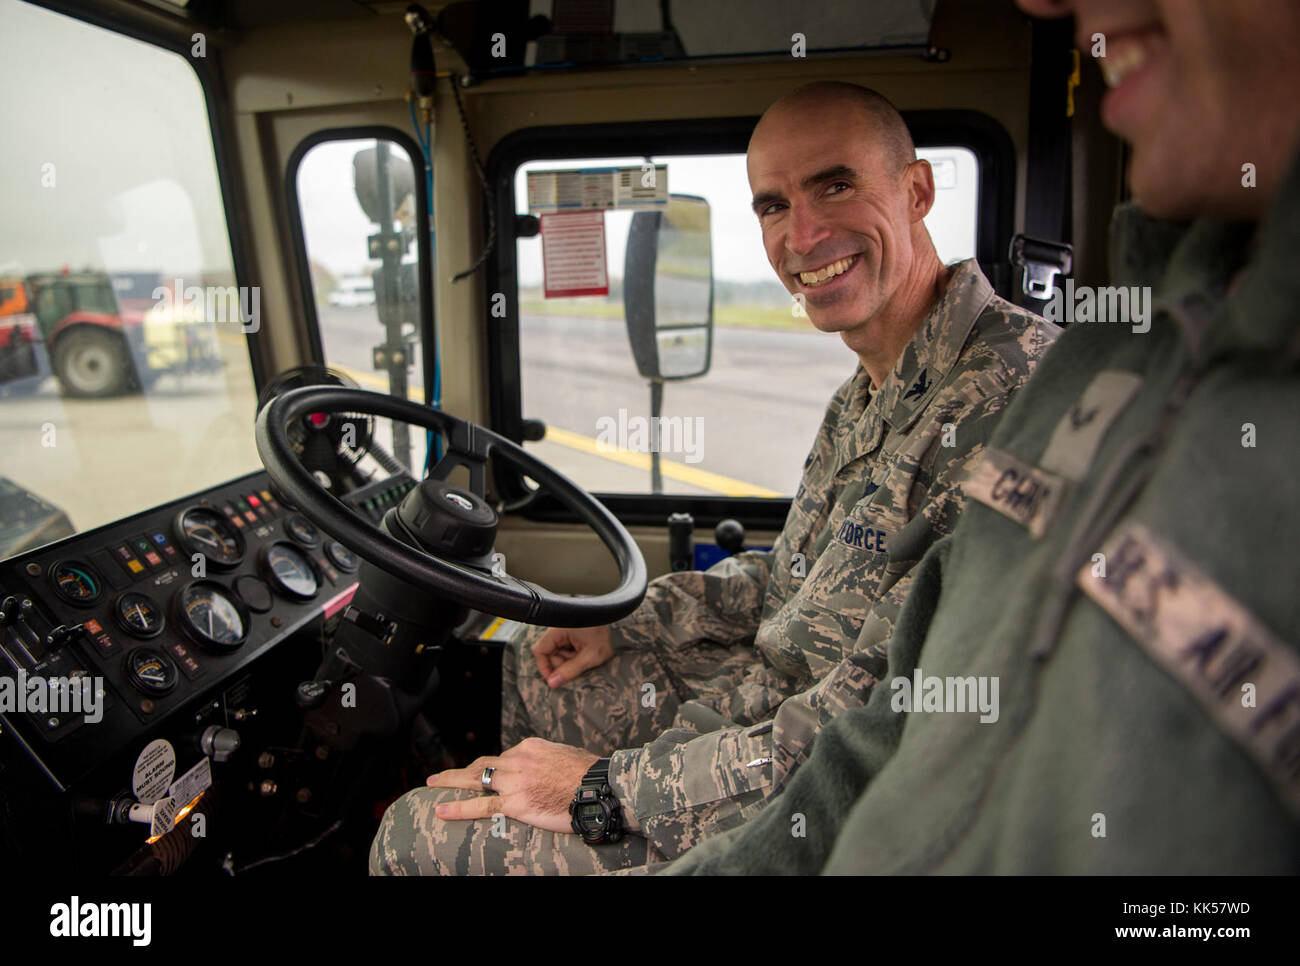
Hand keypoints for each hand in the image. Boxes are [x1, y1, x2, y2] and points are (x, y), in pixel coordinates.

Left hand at [427, 737, 599, 832]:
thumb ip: (549, 760)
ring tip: (431, 785)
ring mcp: (514, 781)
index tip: (488, 777)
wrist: (599, 788)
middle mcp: (517, 760)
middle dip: (460, 771)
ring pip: (475, 780)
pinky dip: (457, 807)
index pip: (504, 757)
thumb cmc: (591, 775)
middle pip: (483, 765)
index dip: (494, 769)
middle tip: (440, 776)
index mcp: (530, 747)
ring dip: (450, 782)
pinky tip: (440, 810)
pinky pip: (480, 805)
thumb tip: (547, 767)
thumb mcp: (567, 756)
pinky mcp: (515, 803)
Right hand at [533, 624, 613, 687]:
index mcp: (557, 631)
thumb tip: (552, 683)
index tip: (554, 680)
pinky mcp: (570, 632)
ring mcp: (563, 630)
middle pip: (550, 654)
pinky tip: (585, 651)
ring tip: (586, 654)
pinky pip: (566, 648)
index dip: (544, 667)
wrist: (616, 621)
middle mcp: (557, 629)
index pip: (540, 651)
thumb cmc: (604, 634)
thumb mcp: (589, 656)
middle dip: (563, 663)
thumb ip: (570, 670)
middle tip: (580, 663)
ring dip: (570, 659)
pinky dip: (574, 653)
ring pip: (559, 652)